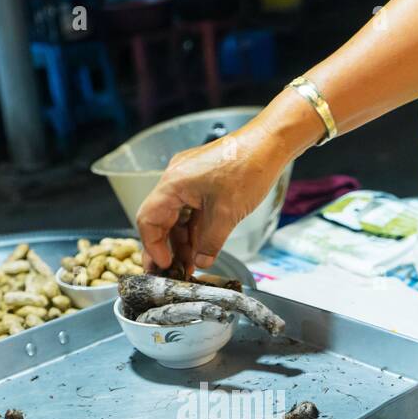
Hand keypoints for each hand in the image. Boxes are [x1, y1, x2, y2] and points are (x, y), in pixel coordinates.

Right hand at [136, 121, 294, 274]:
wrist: (269, 145)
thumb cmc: (248, 169)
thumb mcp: (227, 215)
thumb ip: (209, 243)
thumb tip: (199, 262)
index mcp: (173, 184)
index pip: (148, 220)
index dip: (153, 247)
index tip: (165, 266)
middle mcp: (175, 180)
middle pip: (159, 220)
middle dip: (164, 248)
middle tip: (168, 273)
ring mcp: (188, 180)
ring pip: (176, 217)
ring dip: (181, 242)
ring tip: (187, 267)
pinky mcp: (201, 181)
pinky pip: (189, 210)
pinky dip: (192, 230)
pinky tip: (198, 249)